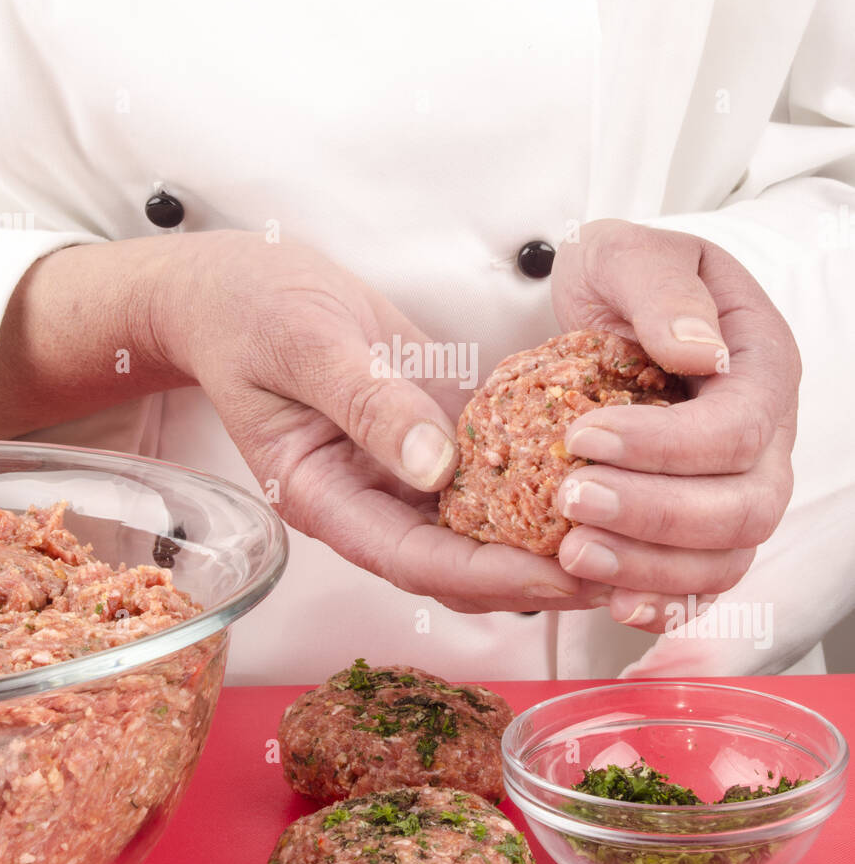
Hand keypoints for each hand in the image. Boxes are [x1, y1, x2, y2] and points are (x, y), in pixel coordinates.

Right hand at [156, 231, 606, 612]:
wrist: (239, 287)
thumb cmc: (251, 313)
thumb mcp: (304, 344)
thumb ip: (366, 402)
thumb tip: (434, 464)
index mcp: (325, 496)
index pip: (414, 561)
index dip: (486, 575)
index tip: (555, 574)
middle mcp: (371, 499)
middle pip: (460, 565)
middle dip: (535, 576)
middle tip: (618, 569)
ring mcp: (404, 473)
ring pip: (483, 531)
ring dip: (547, 539)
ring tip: (625, 537)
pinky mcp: (434, 435)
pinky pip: (491, 474)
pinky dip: (540, 481)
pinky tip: (597, 473)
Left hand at [550, 219, 800, 631]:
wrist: (608, 305)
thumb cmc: (622, 277)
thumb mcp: (627, 253)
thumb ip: (660, 291)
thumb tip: (697, 352)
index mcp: (760, 365)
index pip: (739, 427)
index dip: (667, 445)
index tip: (584, 436)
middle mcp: (765, 436)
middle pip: (745, 507)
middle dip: (656, 514)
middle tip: (571, 499)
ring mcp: (739, 487)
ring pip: (727, 557)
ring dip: (651, 567)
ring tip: (573, 554)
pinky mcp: (701, 526)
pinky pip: (702, 583)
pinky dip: (664, 602)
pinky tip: (611, 602)